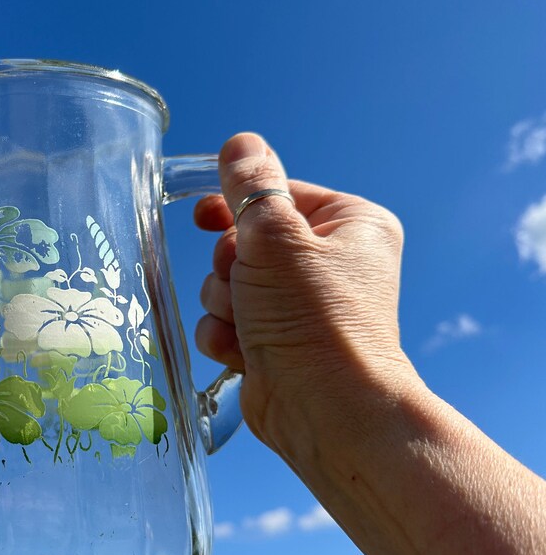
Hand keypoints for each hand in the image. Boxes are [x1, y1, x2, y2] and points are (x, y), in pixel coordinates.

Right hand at [194, 133, 415, 458]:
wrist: (326, 410)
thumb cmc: (313, 318)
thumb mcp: (276, 237)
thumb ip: (252, 186)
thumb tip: (240, 143)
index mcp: (349, 225)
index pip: (278, 194)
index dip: (238, 203)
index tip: (205, 214)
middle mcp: (330, 263)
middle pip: (244, 242)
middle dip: (230, 267)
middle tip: (245, 284)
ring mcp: (300, 307)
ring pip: (228, 284)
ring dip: (224, 304)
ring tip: (249, 324)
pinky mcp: (274, 343)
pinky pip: (226, 323)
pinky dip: (226, 336)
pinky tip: (243, 352)